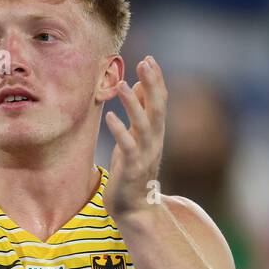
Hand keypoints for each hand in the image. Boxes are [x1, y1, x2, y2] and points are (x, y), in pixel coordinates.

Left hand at [103, 56, 167, 219]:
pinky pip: (127, 147)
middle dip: (152, 85)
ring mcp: (144, 156)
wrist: (133, 209)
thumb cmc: (131, 171)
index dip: (156, 81)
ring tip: (124, 85)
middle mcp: (154, 142)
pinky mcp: (131, 169)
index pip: (159, 102)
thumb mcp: (136, 138)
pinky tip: (109, 116)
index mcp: (155, 133)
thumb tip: (141, 85)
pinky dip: (119, 131)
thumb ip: (140, 113)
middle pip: (156, 109)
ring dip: (134, 104)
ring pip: (143, 126)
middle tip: (145, 63)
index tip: (149, 60)